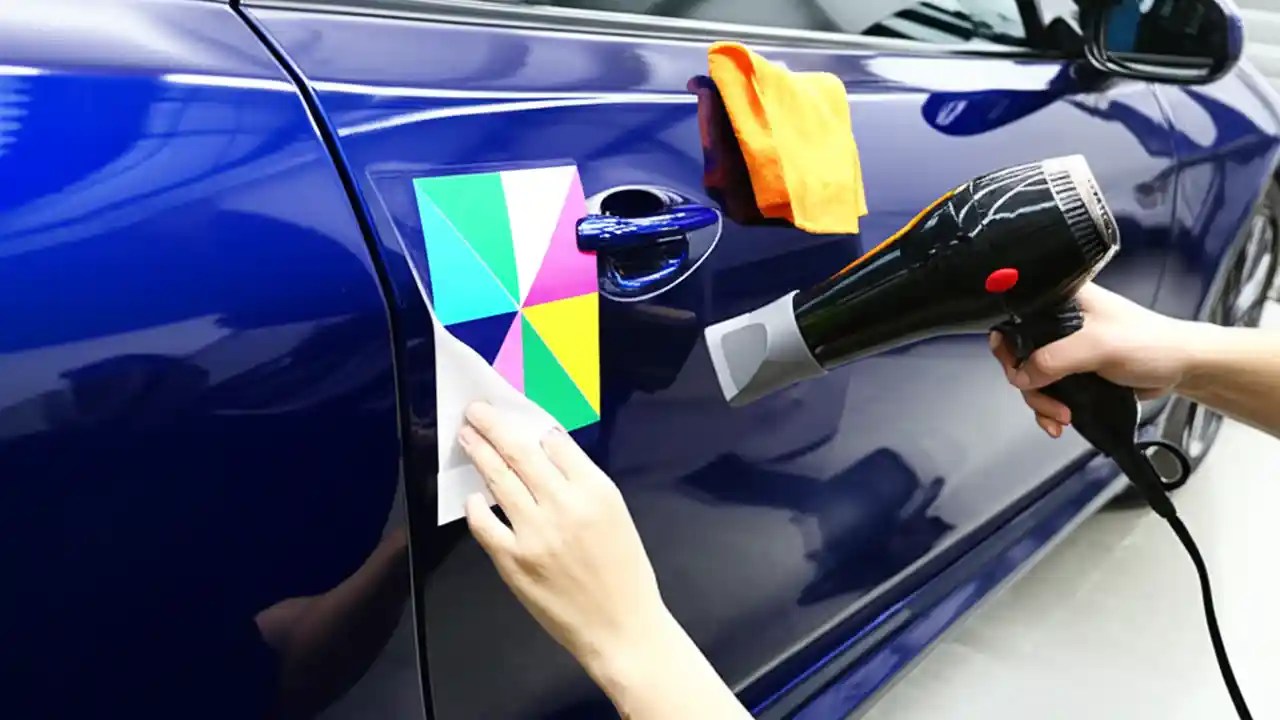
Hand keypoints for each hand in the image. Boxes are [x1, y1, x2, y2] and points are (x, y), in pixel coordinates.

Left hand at [458, 402, 669, 681]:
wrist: (621, 627)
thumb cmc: (624, 572)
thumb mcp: (615, 515)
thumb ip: (581, 484)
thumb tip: (544, 455)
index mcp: (596, 490)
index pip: (555, 441)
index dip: (531, 426)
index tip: (515, 417)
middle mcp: (564, 505)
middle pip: (520, 452)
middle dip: (494, 425)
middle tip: (476, 411)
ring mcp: (535, 533)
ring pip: (498, 480)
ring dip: (480, 453)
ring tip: (467, 437)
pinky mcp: (514, 561)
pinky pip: (485, 524)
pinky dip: (476, 507)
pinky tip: (473, 498)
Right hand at [990, 283, 1194, 437]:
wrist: (1182, 368)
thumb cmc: (1152, 344)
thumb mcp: (1099, 346)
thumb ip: (1055, 358)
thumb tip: (1021, 376)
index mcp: (1062, 301)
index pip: (1016, 319)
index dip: (1008, 346)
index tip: (1017, 370)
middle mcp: (1060, 322)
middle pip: (1020, 354)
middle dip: (1029, 384)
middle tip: (1045, 399)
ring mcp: (1066, 348)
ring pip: (1032, 377)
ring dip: (1041, 401)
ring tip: (1061, 416)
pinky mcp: (1074, 370)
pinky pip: (1048, 390)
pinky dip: (1049, 408)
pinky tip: (1058, 420)